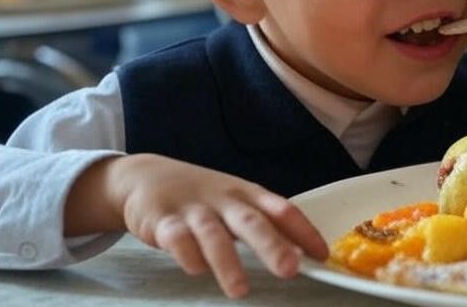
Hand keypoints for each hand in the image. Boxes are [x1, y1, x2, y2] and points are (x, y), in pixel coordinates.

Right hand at [66, 154, 328, 298]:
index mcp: (247, 195)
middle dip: (271, 245)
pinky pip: (177, 239)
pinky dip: (188, 255)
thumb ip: (263, 224)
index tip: (322, 255)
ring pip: (213, 234)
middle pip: (251, 221)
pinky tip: (197, 269)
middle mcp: (224, 200)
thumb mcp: (234, 201)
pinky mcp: (163, 221)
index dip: (304, 231)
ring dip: (227, 262)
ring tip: (240, 290)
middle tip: (290, 270)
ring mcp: (194, 210)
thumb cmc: (200, 195)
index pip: (283, 210)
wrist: (144, 176)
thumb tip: (300, 252)